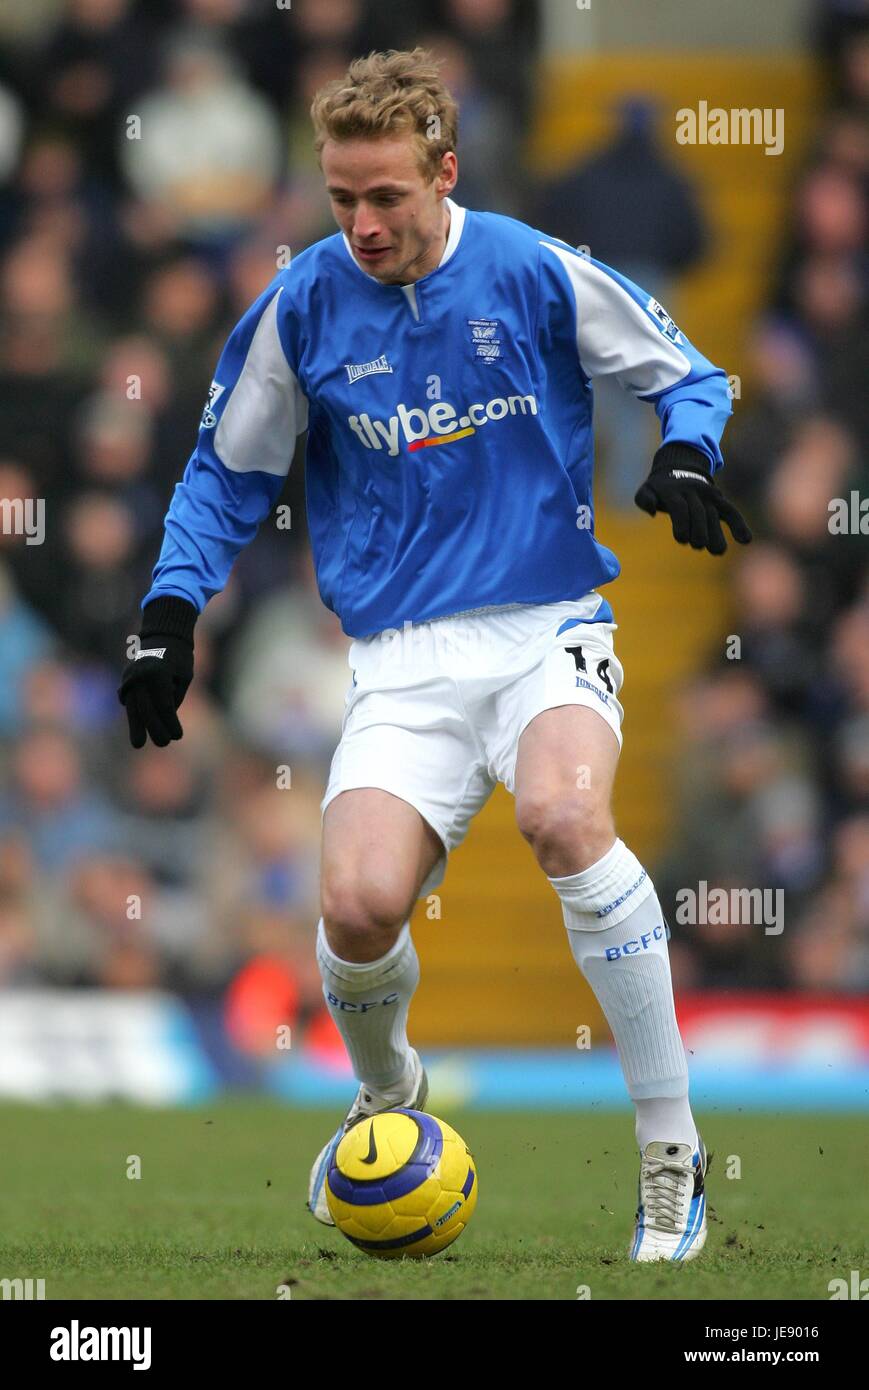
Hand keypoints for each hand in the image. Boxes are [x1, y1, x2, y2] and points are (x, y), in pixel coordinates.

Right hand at [118, 597, 196, 747]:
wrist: (162, 633)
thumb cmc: (179, 657)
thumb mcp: (183, 677)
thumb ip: (173, 698)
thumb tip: (165, 719)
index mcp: (158, 674)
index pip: (164, 705)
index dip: (170, 723)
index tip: (178, 736)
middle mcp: (140, 676)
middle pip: (146, 709)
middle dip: (155, 729)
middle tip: (163, 744)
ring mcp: (130, 677)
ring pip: (133, 707)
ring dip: (136, 726)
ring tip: (138, 745)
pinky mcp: (126, 679)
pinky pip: (129, 701)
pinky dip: (133, 714)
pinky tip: (137, 729)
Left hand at [634, 444, 751, 554]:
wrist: (679, 467)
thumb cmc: (660, 488)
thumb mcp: (646, 489)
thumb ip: (644, 499)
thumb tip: (653, 511)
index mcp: (674, 491)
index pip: (680, 509)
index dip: (682, 525)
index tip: (682, 539)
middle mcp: (693, 492)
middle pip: (699, 513)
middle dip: (699, 532)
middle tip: (698, 546)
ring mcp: (708, 495)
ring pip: (714, 515)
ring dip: (717, 534)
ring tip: (718, 551)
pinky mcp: (719, 500)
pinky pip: (730, 511)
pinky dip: (739, 525)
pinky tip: (745, 540)